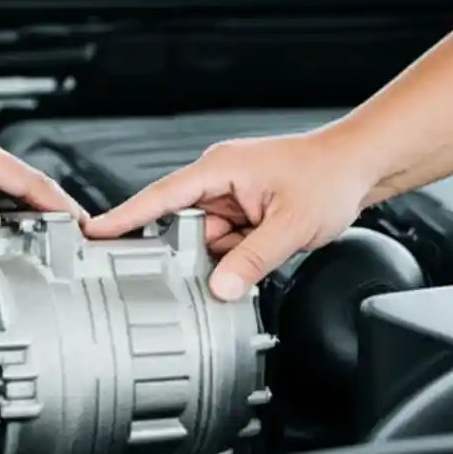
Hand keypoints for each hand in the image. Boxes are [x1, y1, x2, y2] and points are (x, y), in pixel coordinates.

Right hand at [84, 130, 379, 300]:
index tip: (92, 233)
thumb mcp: (291, 225)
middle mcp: (219, 179)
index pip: (159, 197)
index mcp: (219, 169)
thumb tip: (220, 288)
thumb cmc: (329, 176)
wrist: (360, 165)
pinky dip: (239, 253)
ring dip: (227, 254)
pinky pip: (226, 240)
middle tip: (217, 266)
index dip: (124, 217)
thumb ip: (252, 259)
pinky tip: (261, 252)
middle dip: (198, 251)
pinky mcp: (243, 209)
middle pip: (182, 226)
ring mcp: (231, 195)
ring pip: (206, 239)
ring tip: (262, 249)